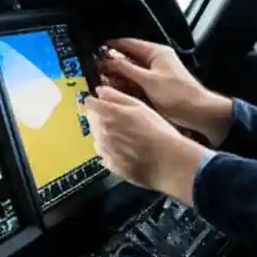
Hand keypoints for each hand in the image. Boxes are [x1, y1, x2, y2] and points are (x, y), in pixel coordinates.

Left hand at [84, 86, 209, 204]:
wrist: (167, 161)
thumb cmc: (157, 131)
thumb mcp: (139, 107)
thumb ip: (117, 97)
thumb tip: (100, 91)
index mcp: (108, 115)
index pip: (90, 104)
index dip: (95, 101)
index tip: (100, 102)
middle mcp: (102, 133)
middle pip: (91, 121)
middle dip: (99, 117)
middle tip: (117, 118)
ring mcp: (104, 150)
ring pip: (97, 137)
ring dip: (104, 134)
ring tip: (124, 135)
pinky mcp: (110, 165)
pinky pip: (103, 154)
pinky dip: (109, 150)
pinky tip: (124, 149)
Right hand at [96, 37, 233, 145]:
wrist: (199, 113)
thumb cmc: (177, 95)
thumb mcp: (148, 81)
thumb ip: (127, 70)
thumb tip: (108, 61)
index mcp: (156, 53)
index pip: (129, 44)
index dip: (113, 46)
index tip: (97, 50)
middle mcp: (156, 61)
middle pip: (130, 58)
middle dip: (114, 63)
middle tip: (96, 68)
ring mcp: (157, 74)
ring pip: (133, 71)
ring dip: (119, 75)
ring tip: (101, 80)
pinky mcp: (157, 88)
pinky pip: (138, 82)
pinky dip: (127, 85)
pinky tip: (116, 90)